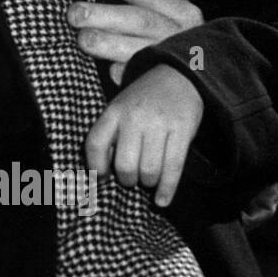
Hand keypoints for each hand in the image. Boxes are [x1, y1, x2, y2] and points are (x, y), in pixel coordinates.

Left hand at [68, 0, 203, 84]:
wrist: (197, 70)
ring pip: (136, 49)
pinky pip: (136, 75)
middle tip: (75, 14)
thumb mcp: (163, 12)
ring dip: (105, 43)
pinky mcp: (162, 81)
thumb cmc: (167, 36)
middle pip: (139, 19)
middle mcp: (179, 33)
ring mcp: (171, 59)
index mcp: (180, 10)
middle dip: (103, 15)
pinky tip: (107, 69)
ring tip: (83, 38)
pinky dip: (120, 71)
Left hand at [84, 64, 202, 207]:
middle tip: (131, 178)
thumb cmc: (144, 100)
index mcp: (114, 111)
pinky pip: (173, 168)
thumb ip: (110, 134)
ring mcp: (159, 123)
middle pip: (124, 165)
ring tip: (148, 179)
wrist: (179, 75)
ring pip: (149, 170)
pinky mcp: (182, 130)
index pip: (95, 144)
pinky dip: (167, 190)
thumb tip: (100, 174)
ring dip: (147, 183)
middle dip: (127, 180)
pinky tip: (161, 201)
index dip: (96, 167)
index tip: (101, 178)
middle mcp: (134, 117)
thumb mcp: (120, 108)